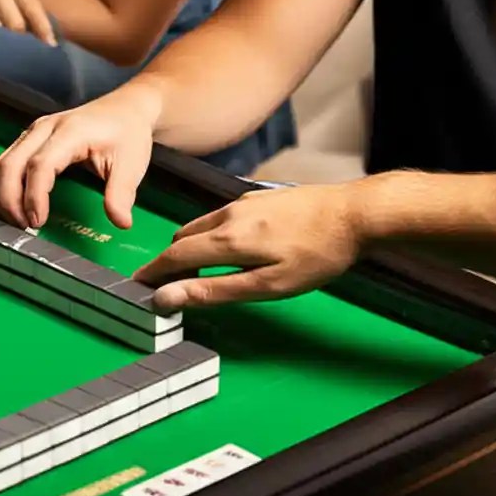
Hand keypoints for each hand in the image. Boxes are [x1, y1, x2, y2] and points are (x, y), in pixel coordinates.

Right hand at [0, 87, 158, 230]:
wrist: (126, 108)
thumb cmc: (127, 131)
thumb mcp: (132, 164)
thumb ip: (121, 194)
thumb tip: (120, 222)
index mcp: (70, 132)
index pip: (39, 165)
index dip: (34, 197)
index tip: (37, 222)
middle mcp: (45, 129)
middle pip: (10, 165)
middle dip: (9, 200)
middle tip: (23, 227)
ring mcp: (34, 133)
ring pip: (1, 164)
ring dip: (3, 195)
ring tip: (18, 220)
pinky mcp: (30, 139)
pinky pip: (6, 163)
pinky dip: (4, 187)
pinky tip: (17, 205)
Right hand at [133, 184, 365, 310]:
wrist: (358, 213)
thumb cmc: (318, 256)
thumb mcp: (267, 285)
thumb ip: (213, 290)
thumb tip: (166, 297)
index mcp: (226, 240)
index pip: (173, 256)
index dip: (152, 273)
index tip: (137, 286)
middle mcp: (227, 217)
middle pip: (182, 239)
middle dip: (171, 262)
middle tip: (173, 285)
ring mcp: (243, 203)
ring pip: (201, 226)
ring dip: (192, 247)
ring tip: (202, 270)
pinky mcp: (259, 198)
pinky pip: (221, 218)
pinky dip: (212, 235)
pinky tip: (234, 248)